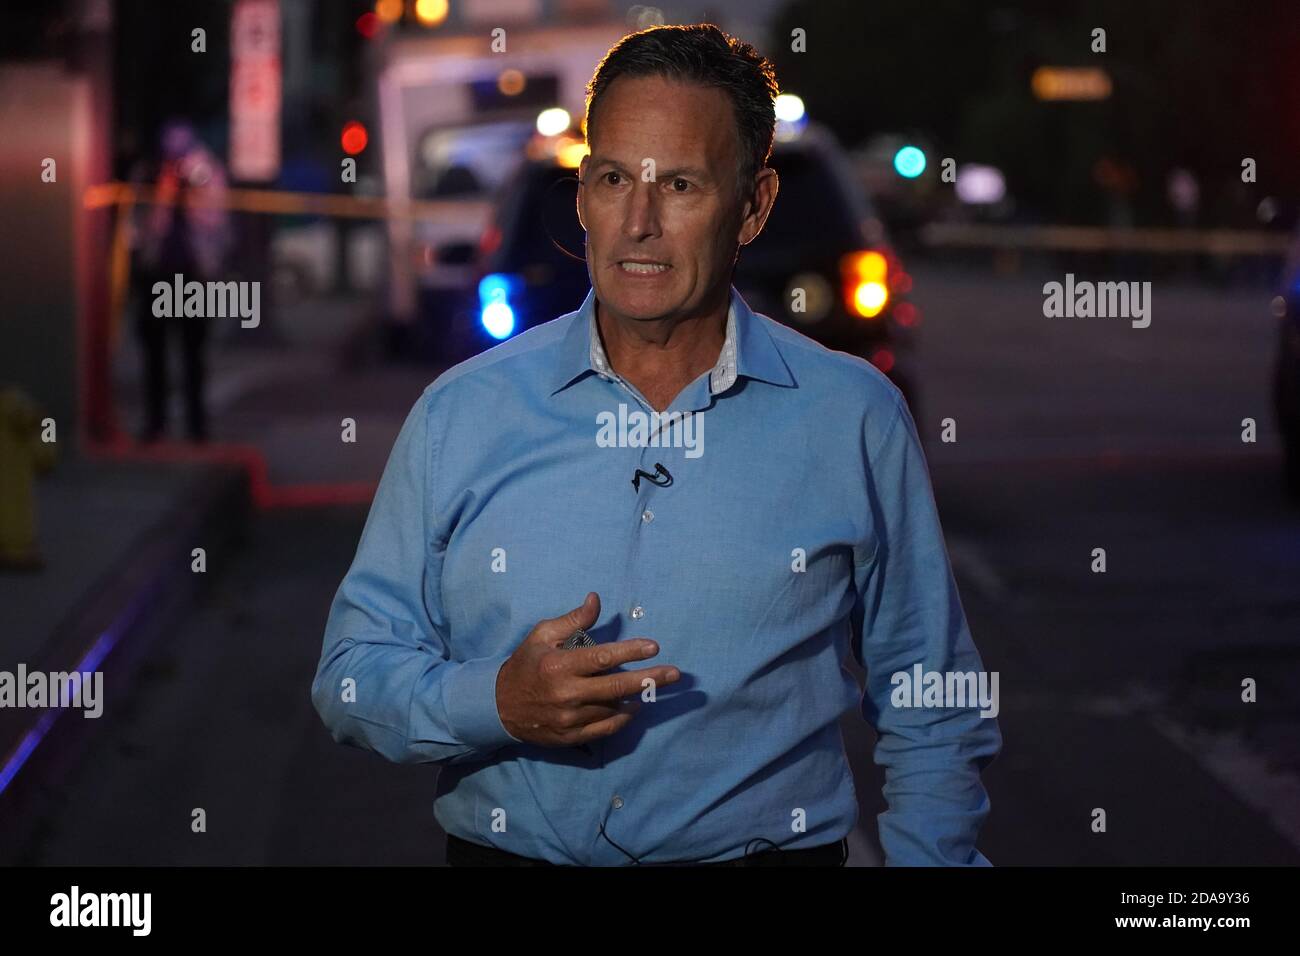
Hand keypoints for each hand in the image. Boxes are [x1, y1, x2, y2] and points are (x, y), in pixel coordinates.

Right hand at [495, 592, 680, 746]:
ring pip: (613, 708)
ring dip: (637, 697)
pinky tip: (634, 707)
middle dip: (649, 679)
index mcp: (559, 665)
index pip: (602, 657)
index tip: (654, 646)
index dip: (630, 651)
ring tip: (655, 686)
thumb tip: (597, 599)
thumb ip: (573, 620)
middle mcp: (566, 693)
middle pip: (616, 688)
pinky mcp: (570, 736)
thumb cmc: (525, 663)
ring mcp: (569, 719)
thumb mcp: (542, 635)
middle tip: (675, 674)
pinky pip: (606, 729)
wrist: (499, 706)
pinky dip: (623, 718)